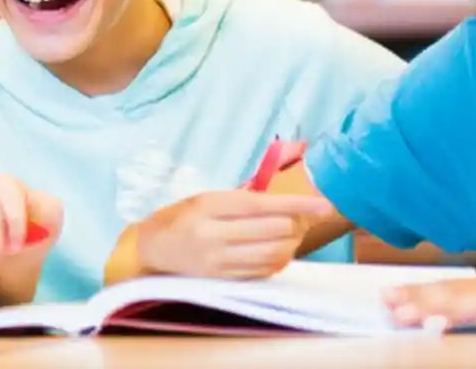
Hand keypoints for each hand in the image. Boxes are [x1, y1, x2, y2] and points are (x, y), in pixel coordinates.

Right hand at [134, 190, 332, 278]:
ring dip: (290, 244)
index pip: (262, 205)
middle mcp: (213, 235)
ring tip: (291, 235)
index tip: (323, 205)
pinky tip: (277, 252)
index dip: (296, 205)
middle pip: (272, 231)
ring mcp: (217, 261)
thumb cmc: (183, 216)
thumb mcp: (206, 198)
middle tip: (300, 219)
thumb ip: (242, 197)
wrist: (153, 248)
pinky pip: (262, 272)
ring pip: (272, 254)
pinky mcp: (221, 279)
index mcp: (210, 206)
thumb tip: (284, 196)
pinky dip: (277, 261)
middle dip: (295, 224)